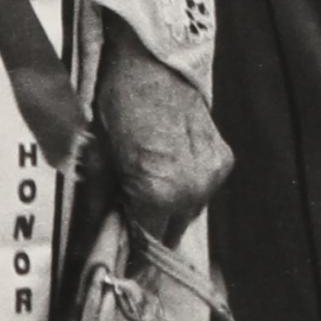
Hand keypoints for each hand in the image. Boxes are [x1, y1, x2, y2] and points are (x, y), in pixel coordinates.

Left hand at [94, 31, 230, 250]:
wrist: (151, 57)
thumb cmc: (117, 101)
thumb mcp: (99, 155)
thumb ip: (103, 201)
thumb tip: (99, 235)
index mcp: (159, 193)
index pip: (146, 246)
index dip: (131, 256)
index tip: (120, 264)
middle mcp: (193, 190)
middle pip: (169, 235)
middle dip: (148, 236)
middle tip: (126, 227)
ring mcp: (212, 175)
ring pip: (186, 214)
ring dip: (166, 213)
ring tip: (142, 195)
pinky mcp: (222, 158)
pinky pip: (200, 189)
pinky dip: (183, 189)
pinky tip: (164, 172)